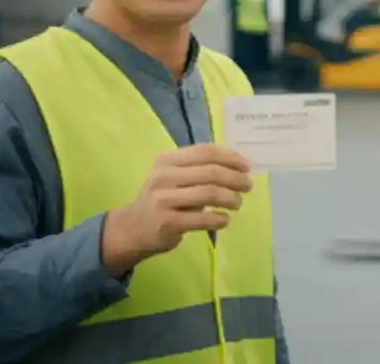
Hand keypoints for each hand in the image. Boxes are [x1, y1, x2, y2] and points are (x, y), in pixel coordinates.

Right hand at [101, 144, 252, 276]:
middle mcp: (164, 177)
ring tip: (238, 203)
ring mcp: (164, 200)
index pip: (205, 152)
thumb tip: (238, 167)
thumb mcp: (173, 176)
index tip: (246, 166)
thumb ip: (198, 168)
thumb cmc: (161, 199)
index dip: (230, 157)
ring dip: (231, 198)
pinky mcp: (167, 223)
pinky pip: (202, 218)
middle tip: (248, 186)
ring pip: (209, 193)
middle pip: (210, 172)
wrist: (132, 228)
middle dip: (235, 178)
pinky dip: (219, 218)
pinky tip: (224, 220)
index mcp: (167, 160)